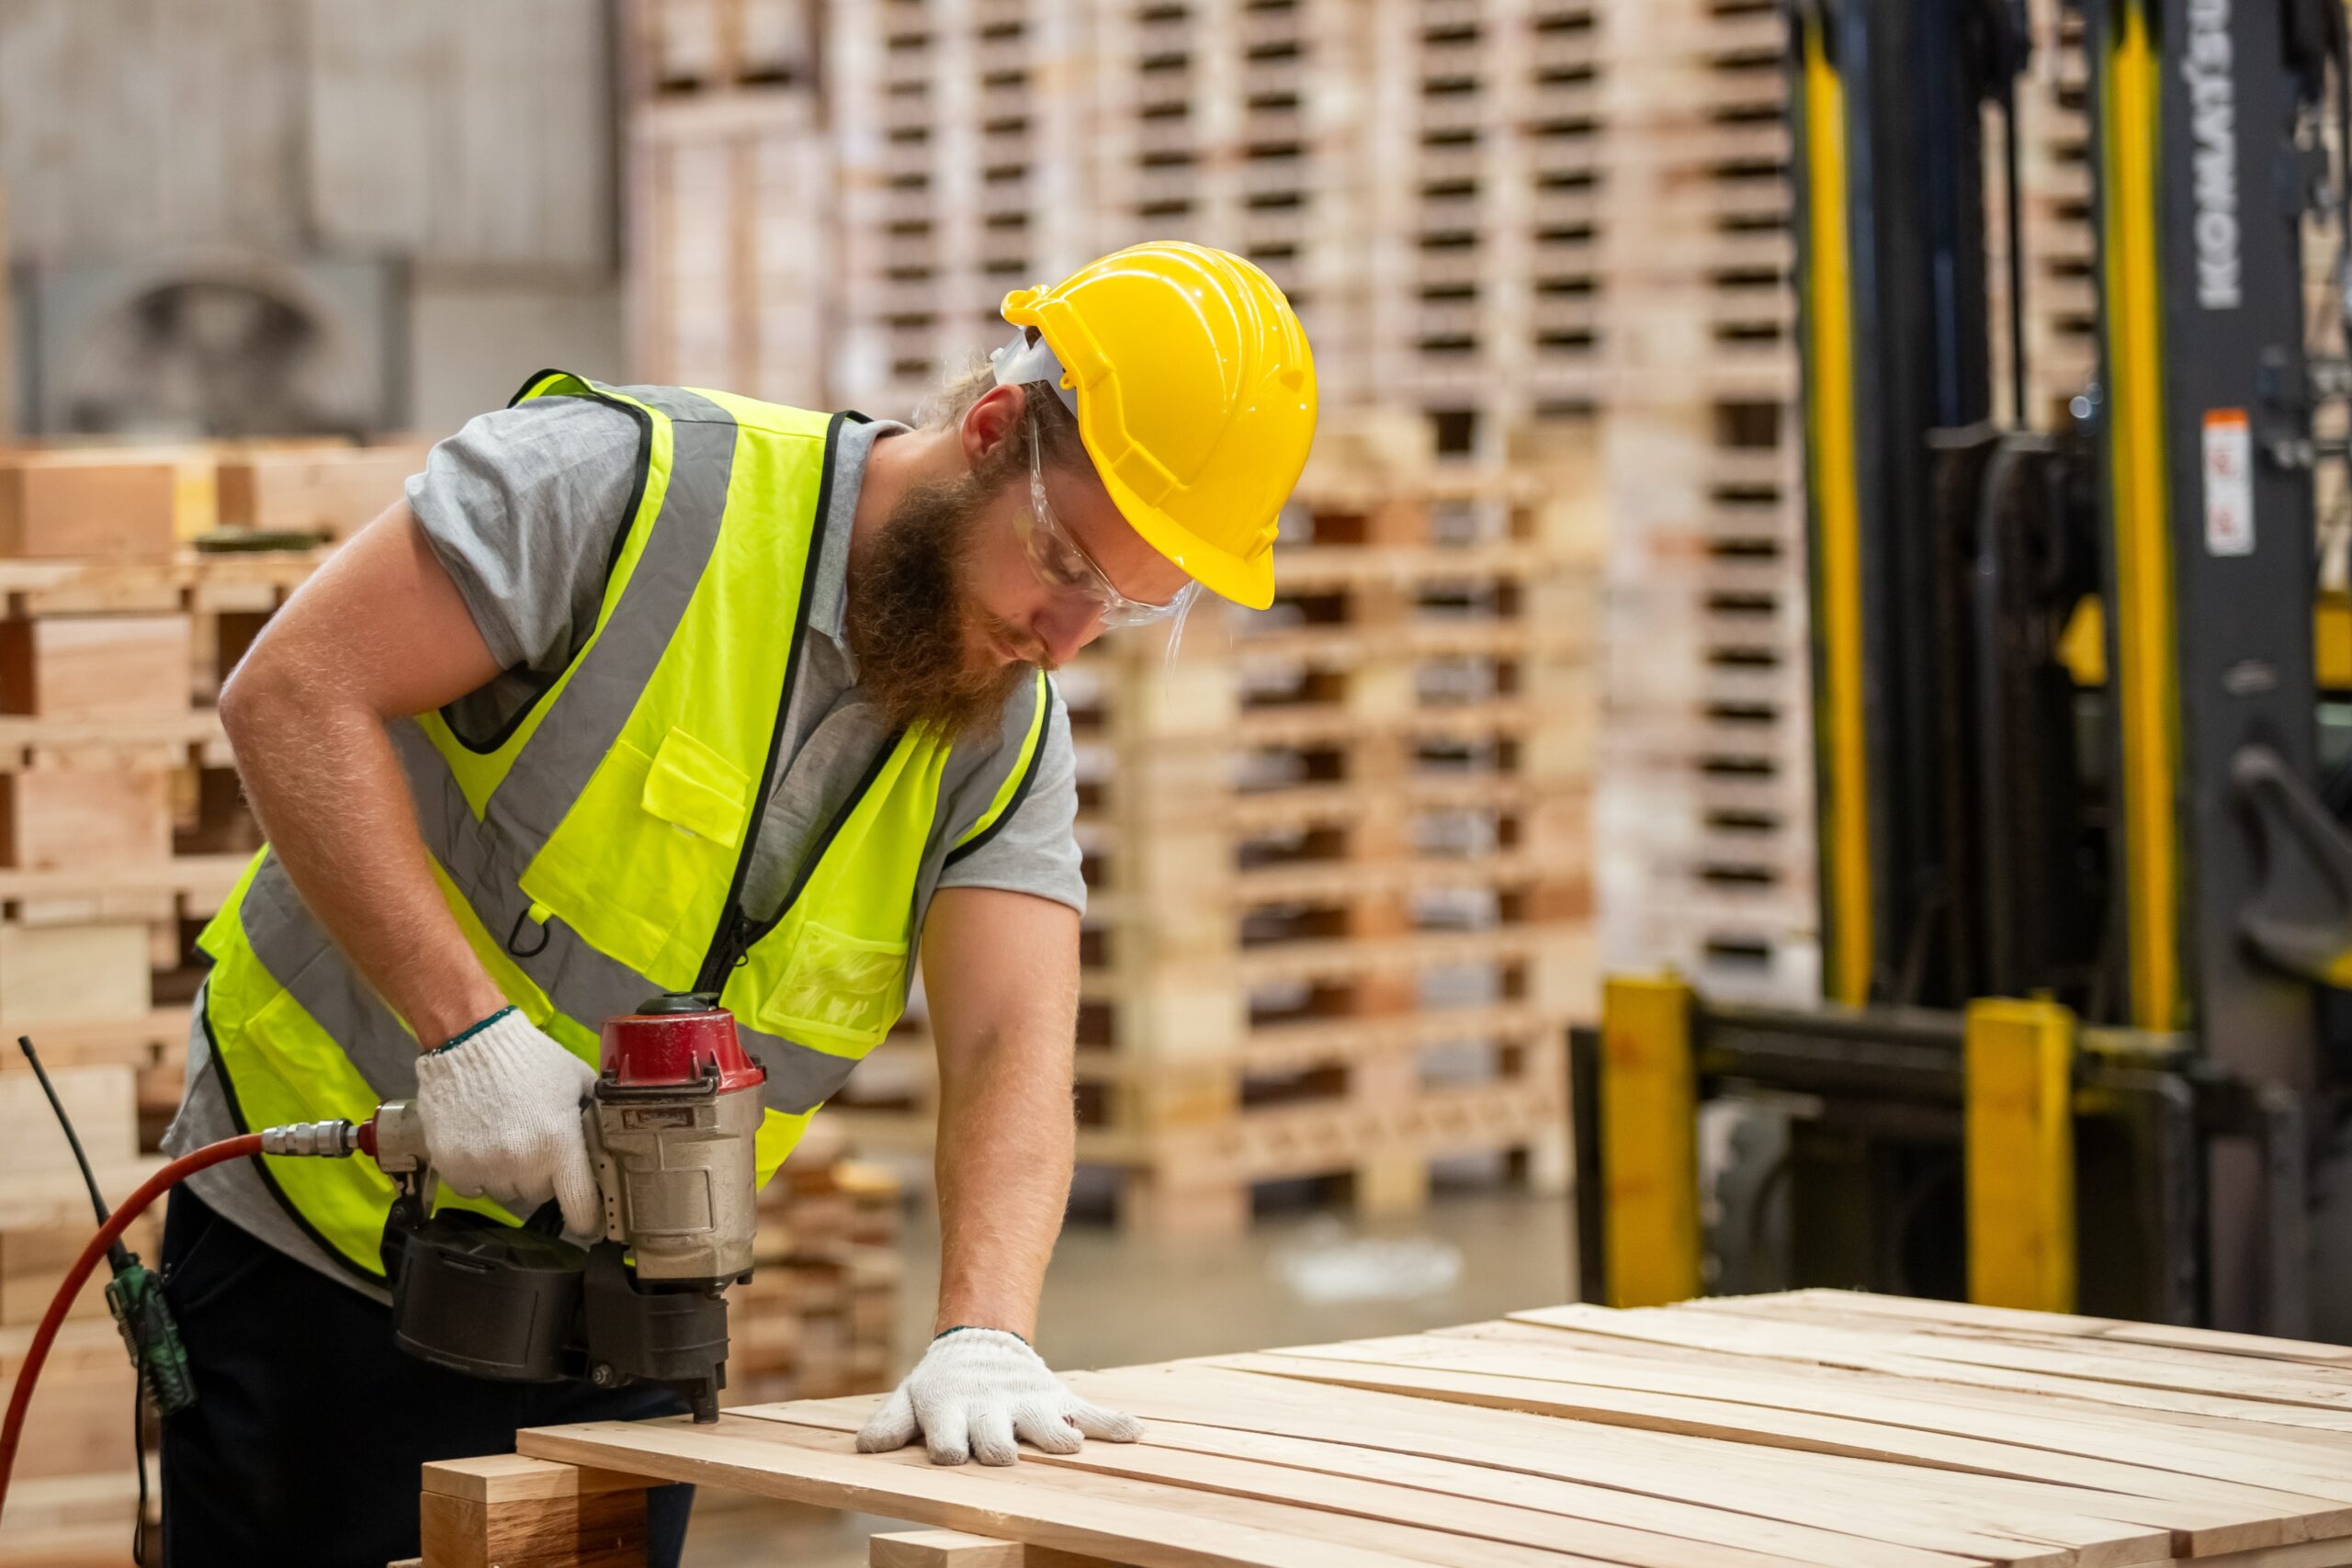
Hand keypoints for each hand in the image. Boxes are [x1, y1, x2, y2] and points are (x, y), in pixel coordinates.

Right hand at [414, 1007, 601, 1236]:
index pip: (579, 1206)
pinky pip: (473, 1188)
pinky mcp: (452, 1165)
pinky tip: (481, 1144)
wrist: (470, 1042)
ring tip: (507, 1139)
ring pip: (505, 1194)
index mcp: (559, 1145)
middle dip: (543, 1177)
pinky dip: (478, 1173)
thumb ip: (594, 1116)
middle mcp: (522, 1163)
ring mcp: (483, 1167)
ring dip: (509, 1176)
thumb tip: (612, 1142)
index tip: (588, 1222)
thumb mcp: (577, 1082)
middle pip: (539, 1196)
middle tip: (538, 1147)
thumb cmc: (530, 1059)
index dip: (587, 1219)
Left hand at [856, 1327, 1139, 1465]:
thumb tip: (867, 1448)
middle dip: (997, 1448)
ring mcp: (1028, 1406)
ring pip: (1043, 1427)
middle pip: (995, 1442)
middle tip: (1003, 1454)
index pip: (946, 1442)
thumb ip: (891, 1423)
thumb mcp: (910, 1398)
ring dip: (1053, 1436)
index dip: (947, 1447)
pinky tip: (1134, 1433)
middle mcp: (991, 1411)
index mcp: (952, 1414)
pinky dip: (1112, 1424)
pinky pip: (1089, 1413)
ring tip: (1066, 1445)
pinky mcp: (1057, 1401)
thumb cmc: (942, 1384)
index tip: (949, 1453)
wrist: (980, 1339)